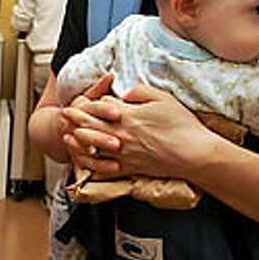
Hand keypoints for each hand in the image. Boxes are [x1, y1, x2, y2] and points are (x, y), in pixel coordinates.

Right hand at [53, 74, 114, 165]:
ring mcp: (74, 141)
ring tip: (117, 162)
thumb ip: (101, 88)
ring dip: (101, 157)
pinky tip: (114, 169)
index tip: (119, 113)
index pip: (92, 107)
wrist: (60, 126)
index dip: (105, 110)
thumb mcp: (91, 96)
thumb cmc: (84, 111)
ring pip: (85, 150)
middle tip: (118, 144)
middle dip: (102, 138)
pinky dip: (99, 168)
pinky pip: (86, 164)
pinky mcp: (77, 155)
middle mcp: (75, 124)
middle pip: (88, 131)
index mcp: (81, 107)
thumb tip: (111, 75)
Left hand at [60, 83, 216, 180]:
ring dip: (78, 141)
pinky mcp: (129, 168)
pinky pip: (104, 168)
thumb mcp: (162, 97)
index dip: (85, 103)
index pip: (97, 107)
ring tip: (68, 136)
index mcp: (126, 115)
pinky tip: (85, 161)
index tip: (77, 101)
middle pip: (89, 126)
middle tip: (65, 115)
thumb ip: (138, 91)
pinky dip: (91, 164)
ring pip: (91, 147)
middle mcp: (119, 134)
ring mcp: (122, 153)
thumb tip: (123, 93)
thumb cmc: (181, 124)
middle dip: (74, 119)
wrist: (193, 154)